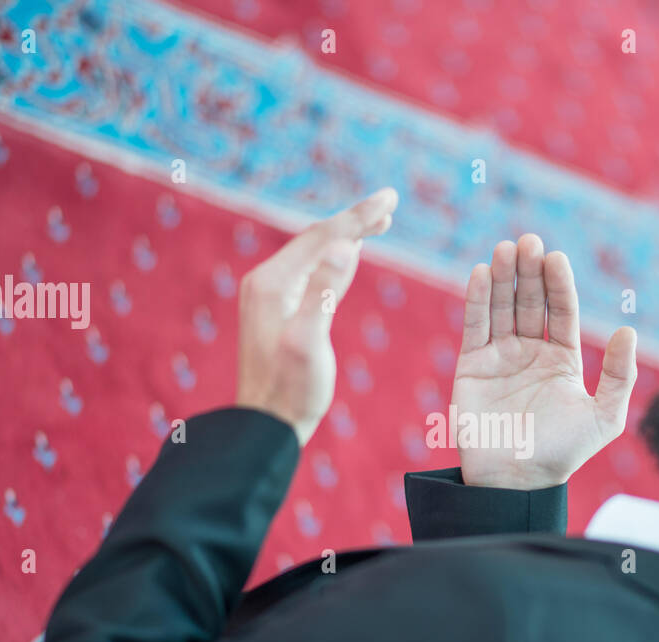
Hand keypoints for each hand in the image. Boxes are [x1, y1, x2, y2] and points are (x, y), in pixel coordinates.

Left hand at [236, 187, 398, 444]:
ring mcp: (272, 296)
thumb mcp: (309, 340)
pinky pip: (312, 272)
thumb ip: (324, 291)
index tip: (390, 198)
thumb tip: (345, 246)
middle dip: (355, 219)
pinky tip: (352, 253)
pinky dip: (337, 258)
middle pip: (318, 239)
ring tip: (380, 219)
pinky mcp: (280, 311)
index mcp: (272, 283)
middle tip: (390, 202)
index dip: (358, 216)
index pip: (322, 237)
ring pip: (316, 253)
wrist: (267, 426)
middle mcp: (267, 282)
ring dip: (348, 235)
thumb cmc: (291, 390)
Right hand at [451, 234, 637, 488]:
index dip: (558, 284)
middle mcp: (529, 352)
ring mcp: (499, 358)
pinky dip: (475, 300)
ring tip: (504, 250)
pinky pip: (474, 326)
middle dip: (529, 271)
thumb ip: (619, 376)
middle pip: (529, 301)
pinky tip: (479, 273)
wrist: (516, 481)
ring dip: (501, 277)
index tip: (556, 258)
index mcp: (561, 359)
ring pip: (500, 307)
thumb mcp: (604, 417)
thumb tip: (629, 331)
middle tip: (528, 242)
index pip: (560, 311)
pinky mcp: (471, 367)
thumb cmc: (562, 453)